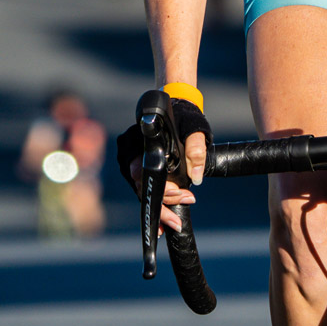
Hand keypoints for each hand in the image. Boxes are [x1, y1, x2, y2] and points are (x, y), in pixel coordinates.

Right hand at [116, 94, 211, 234]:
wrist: (178, 105)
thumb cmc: (185, 116)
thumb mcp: (195, 129)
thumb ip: (196, 150)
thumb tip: (197, 176)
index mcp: (139, 142)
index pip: (144, 174)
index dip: (161, 191)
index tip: (179, 195)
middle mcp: (129, 152)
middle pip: (142, 186)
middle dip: (163, 204)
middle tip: (177, 221)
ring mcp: (131, 160)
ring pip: (143, 190)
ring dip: (161, 204)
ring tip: (176, 217)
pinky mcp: (138, 166)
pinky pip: (144, 187)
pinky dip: (155, 200)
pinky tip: (164, 216)